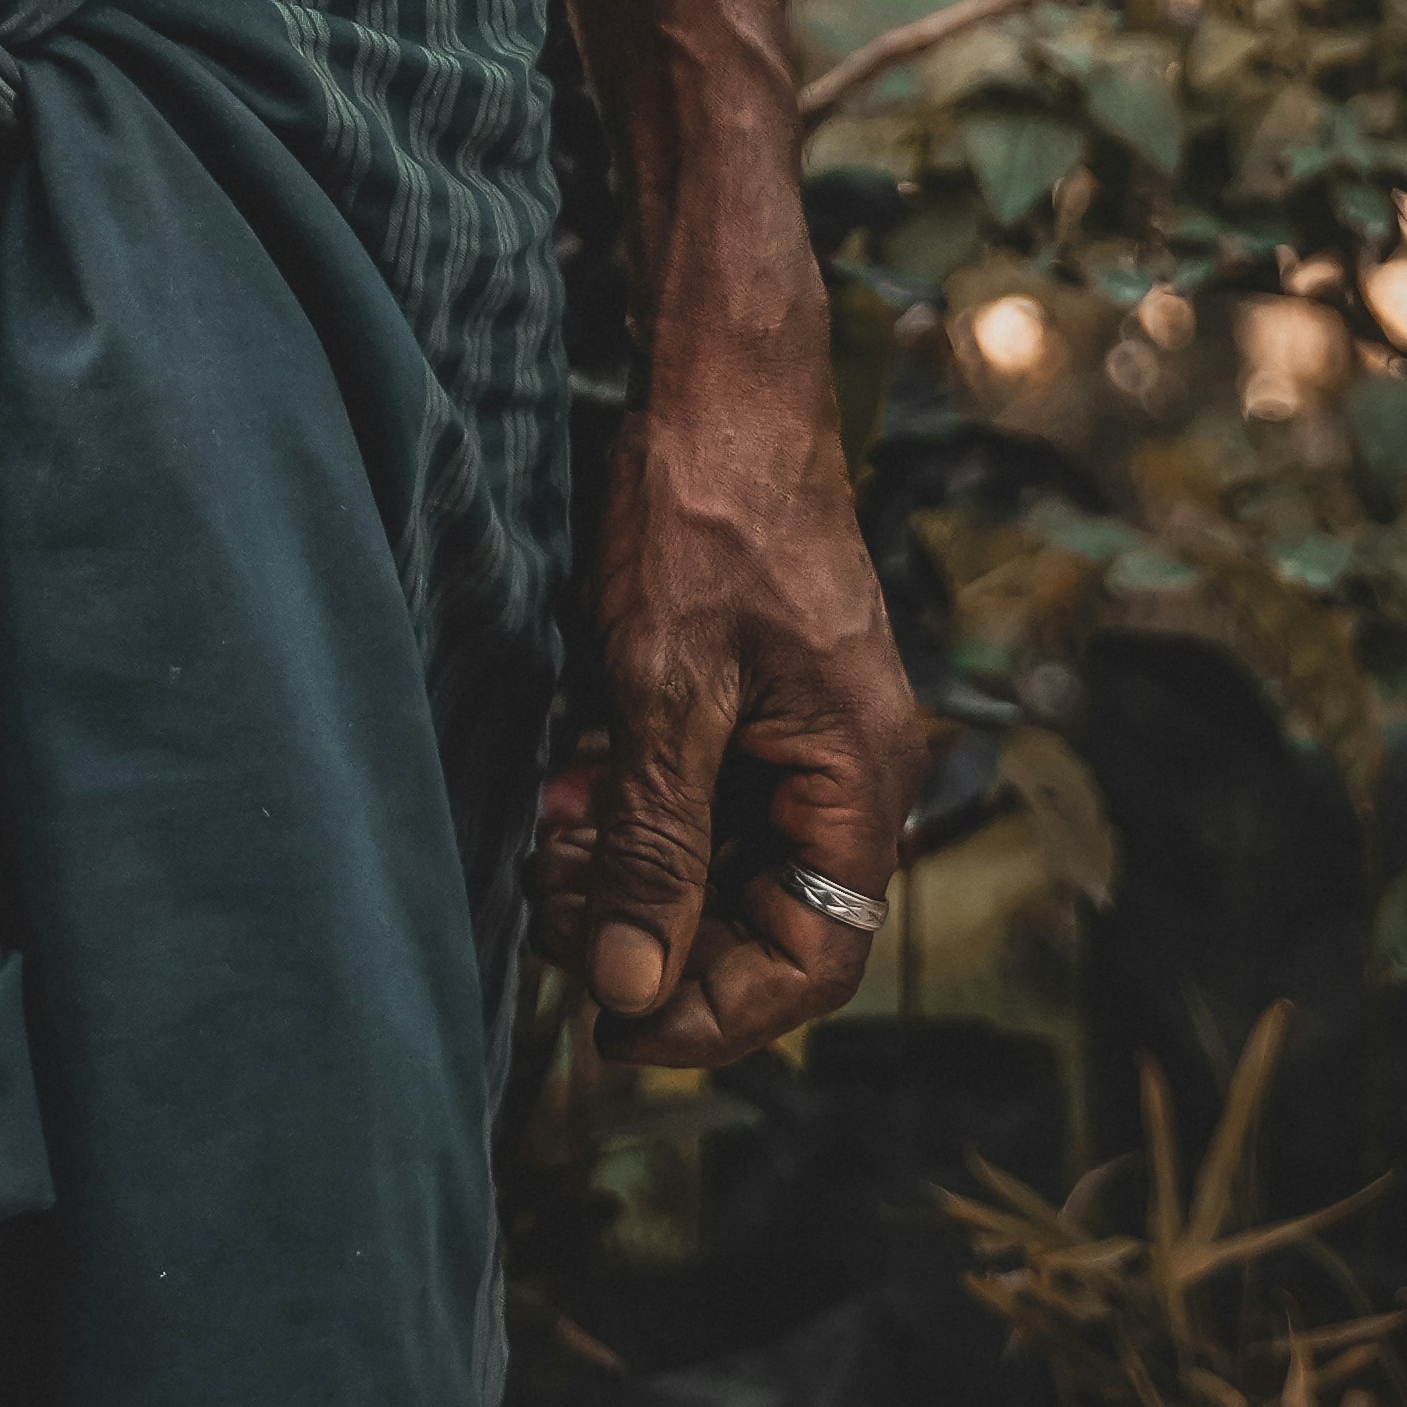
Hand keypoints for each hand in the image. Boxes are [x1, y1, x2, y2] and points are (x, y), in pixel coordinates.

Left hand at [534, 352, 923, 1066]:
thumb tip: (629, 987)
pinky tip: (566, 797)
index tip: (610, 1027)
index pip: (811, 960)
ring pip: (722, 863)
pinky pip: (702, 798)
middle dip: (655, 937)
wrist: (720, 379)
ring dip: (632, 876)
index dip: (713, 1013)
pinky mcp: (751, 699)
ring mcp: (799, 735)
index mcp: (859, 783)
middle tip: (551, 916)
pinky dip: (632, 813)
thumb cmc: (710, 516)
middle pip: (765, 921)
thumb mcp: (667, 690)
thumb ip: (653, 845)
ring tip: (547, 851)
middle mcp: (845, 772)